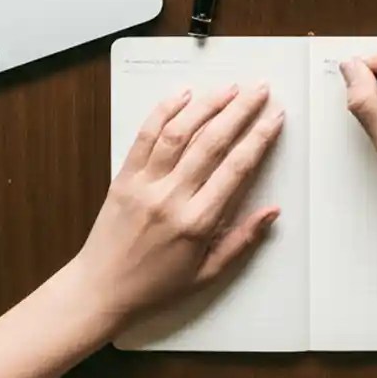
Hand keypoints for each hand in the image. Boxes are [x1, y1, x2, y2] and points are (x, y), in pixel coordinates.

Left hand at [71, 84, 284, 329]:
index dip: (259, 138)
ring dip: (206, 105)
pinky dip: (164, 111)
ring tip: (229, 88)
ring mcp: (145, 184)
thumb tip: (272, 211)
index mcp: (196, 222)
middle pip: (212, 142)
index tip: (275, 118)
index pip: (236, 169)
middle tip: (259, 90)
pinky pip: (145, 137)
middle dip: (240, 111)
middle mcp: (171, 197)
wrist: (101, 289)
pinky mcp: (124, 177)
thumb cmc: (156, 285)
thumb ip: (243, 240)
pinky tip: (182, 95)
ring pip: (179, 132)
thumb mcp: (207, 273)